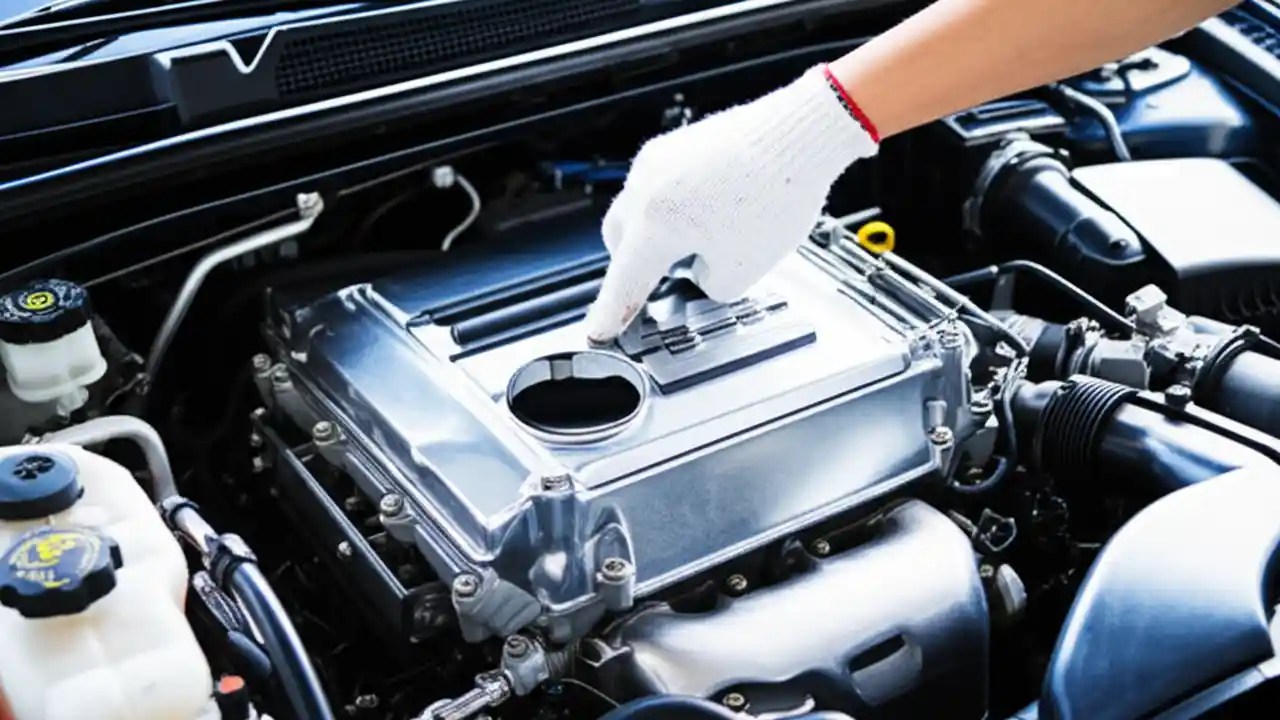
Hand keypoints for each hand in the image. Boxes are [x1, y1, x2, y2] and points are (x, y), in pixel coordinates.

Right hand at [584, 65, 879, 342]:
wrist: (802, 132)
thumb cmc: (778, 192)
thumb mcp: (744, 269)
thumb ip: (711, 284)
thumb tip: (702, 272)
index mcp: (655, 225)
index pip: (624, 282)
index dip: (611, 313)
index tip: (597, 330)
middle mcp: (646, 188)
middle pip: (620, 241)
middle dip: (636, 265)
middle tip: (663, 281)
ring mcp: (658, 160)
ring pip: (639, 210)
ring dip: (658, 233)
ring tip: (706, 239)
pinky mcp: (676, 144)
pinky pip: (660, 185)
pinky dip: (675, 206)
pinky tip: (714, 210)